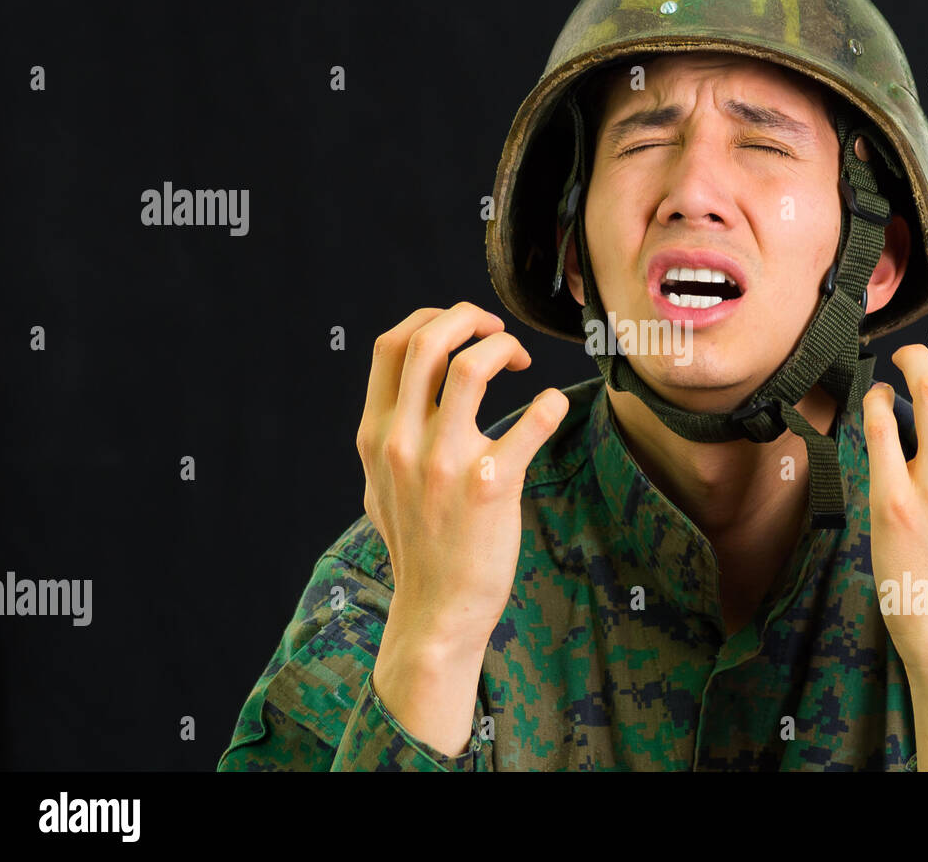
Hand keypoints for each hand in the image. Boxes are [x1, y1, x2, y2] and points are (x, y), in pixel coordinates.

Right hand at [356, 302, 569, 650]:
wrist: (437, 610)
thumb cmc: (417, 545)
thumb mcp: (379, 485)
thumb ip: (390, 436)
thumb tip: (407, 393)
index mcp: (376, 434)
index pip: (391, 345)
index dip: (432, 319)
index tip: (464, 329)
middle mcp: (403, 441)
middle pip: (428, 340)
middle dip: (469, 316)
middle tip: (500, 331)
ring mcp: (444, 462)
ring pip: (472, 366)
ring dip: (505, 347)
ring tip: (523, 363)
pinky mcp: (490, 485)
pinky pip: (530, 420)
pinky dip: (549, 403)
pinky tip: (552, 407)